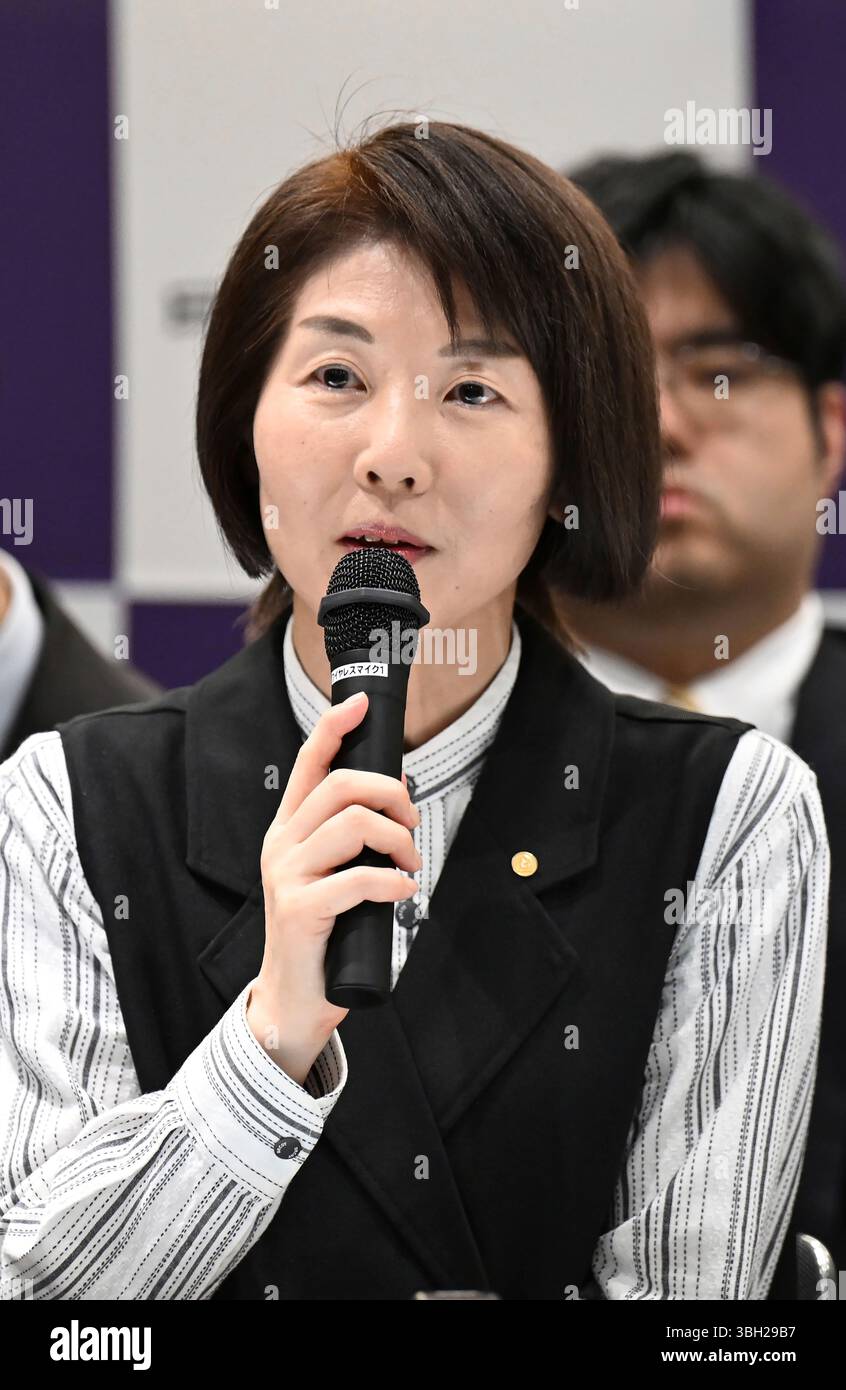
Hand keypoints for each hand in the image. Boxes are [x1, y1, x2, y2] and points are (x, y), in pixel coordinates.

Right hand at [247, 692, 420, 1081]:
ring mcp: (287, 875)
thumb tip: (397, 791)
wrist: (295, 995)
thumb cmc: (323, 930)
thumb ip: (354, 836)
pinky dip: (394, 882)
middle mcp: (281, 844)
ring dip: (398, 839)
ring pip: (353, 824)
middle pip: (341, 786)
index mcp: (288, 829)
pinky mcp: (301, 909)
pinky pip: (359, 878)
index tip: (358, 704)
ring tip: (410, 864)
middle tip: (412, 823)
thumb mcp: (334, 872)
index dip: (333, 728)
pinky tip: (404, 892)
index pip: (308, 763)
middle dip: (390, 793)